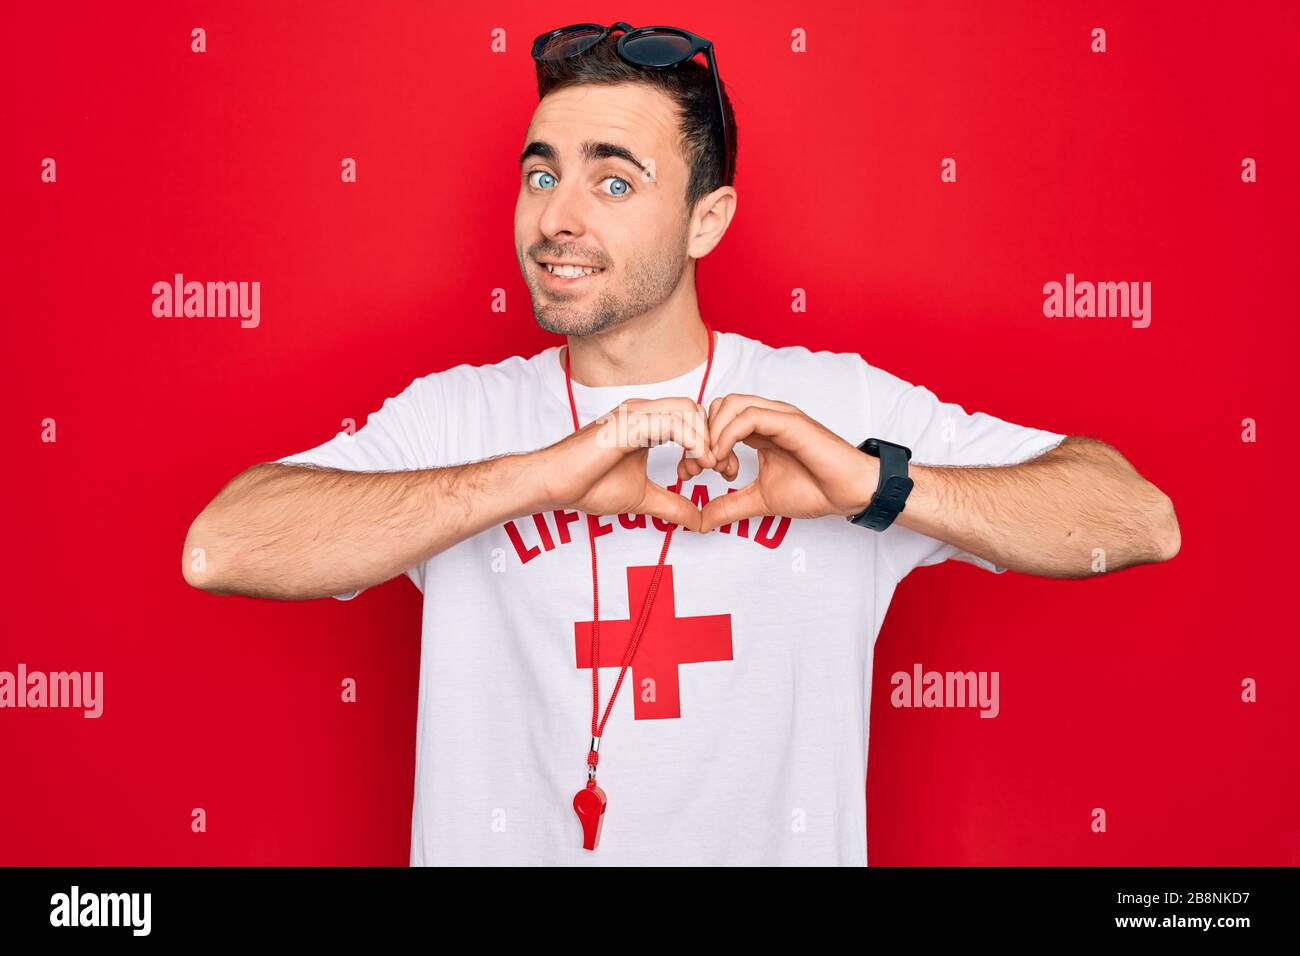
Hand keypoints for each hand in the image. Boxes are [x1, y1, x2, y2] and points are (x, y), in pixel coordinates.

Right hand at [539, 397, 716, 531]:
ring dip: (706, 440)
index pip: (693, 417)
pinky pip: (672, 423)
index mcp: (648, 422)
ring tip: (709, 469)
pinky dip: (692, 442)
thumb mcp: (643, 498)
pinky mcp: (628, 424)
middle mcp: (644, 411)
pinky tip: (693, 466)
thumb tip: (699, 522)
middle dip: (716, 438)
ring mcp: (635, 414)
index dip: (712, 441)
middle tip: (722, 470)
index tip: (722, 470)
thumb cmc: (589, 484)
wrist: (554, 484)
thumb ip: (672, 505)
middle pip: (697, 409)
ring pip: (688, 410)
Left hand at [686, 394, 878, 532]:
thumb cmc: (814, 490)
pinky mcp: (788, 421)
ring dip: (711, 434)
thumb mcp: (760, 500)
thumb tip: (700, 520)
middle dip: (699, 436)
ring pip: (728, 404)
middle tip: (699, 469)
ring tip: (712, 465)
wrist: (849, 493)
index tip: (691, 474)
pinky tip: (725, 461)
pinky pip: (748, 416)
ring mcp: (777, 416)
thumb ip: (729, 505)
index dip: (696, 444)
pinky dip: (727, 435)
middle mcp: (766, 417)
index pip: (715, 420)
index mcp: (758, 430)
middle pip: (716, 406)